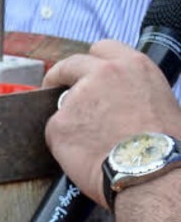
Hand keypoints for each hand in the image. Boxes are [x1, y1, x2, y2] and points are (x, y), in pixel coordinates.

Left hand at [43, 40, 180, 206]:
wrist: (153, 172)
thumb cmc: (167, 146)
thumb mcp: (161, 101)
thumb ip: (133, 92)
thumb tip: (122, 101)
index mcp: (132, 65)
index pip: (101, 48)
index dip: (91, 62)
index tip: (83, 71)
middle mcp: (101, 74)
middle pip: (69, 65)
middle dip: (60, 76)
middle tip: (55, 88)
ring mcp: (76, 98)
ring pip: (62, 104)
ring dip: (69, 118)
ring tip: (91, 142)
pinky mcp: (58, 124)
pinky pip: (55, 132)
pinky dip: (63, 143)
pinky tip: (84, 156)